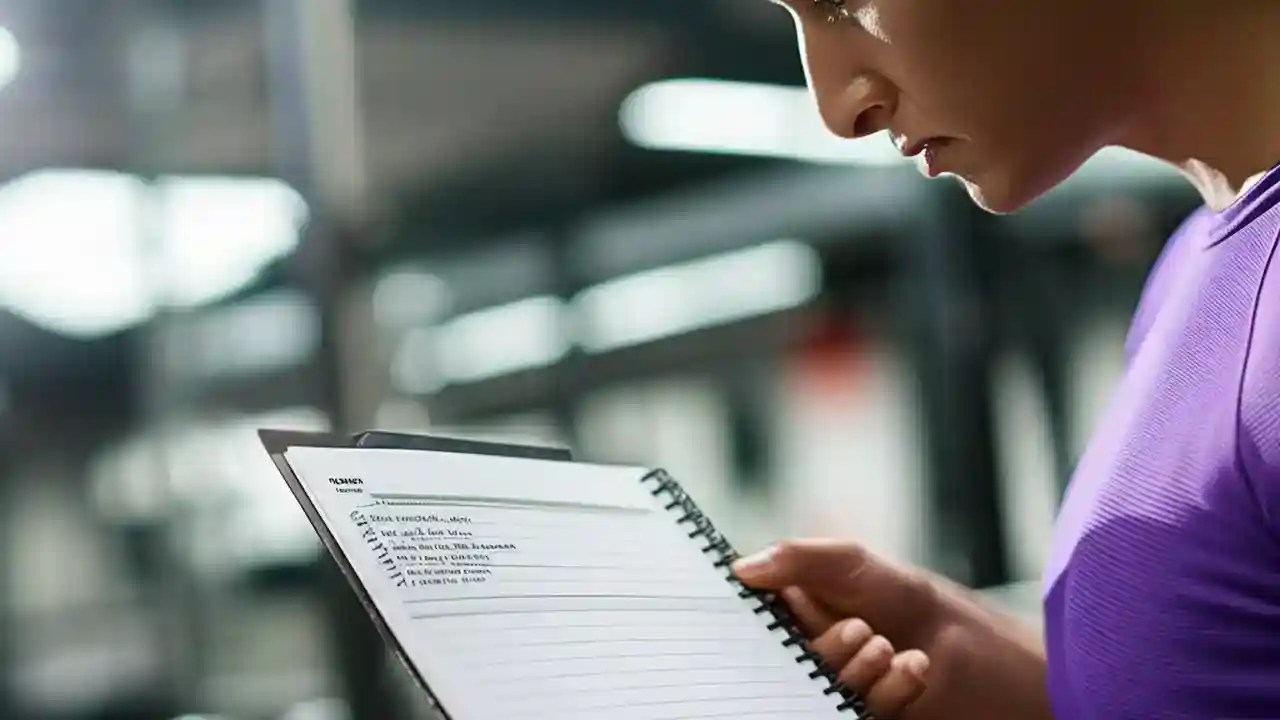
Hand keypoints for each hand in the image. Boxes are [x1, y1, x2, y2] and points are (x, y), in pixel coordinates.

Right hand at [733, 539, 1050, 719]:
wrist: (1007, 666)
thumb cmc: (931, 607)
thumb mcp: (859, 567)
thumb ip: (800, 559)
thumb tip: (740, 569)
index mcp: (809, 615)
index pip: (764, 617)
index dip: (759, 617)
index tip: (762, 613)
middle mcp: (821, 655)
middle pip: (788, 660)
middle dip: (824, 647)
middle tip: (863, 630)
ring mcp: (845, 693)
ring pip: (820, 690)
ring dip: (858, 671)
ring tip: (893, 648)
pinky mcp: (870, 718)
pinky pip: (856, 713)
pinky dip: (886, 691)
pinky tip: (916, 668)